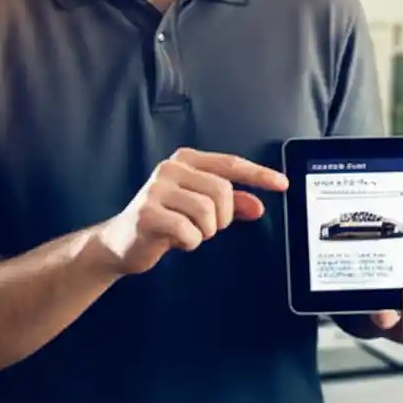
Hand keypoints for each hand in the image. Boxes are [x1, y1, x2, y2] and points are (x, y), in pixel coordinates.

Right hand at [94, 149, 288, 275]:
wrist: (119, 243)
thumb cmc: (164, 221)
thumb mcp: (199, 208)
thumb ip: (230, 204)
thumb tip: (258, 206)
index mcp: (186, 160)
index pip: (231, 163)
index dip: (259, 174)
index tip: (283, 183)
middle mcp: (170, 168)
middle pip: (222, 191)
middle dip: (222, 217)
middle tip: (207, 226)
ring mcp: (156, 189)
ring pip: (207, 212)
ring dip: (205, 231)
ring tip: (188, 232)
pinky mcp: (147, 213)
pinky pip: (188, 231)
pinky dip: (190, 242)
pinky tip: (176, 241)